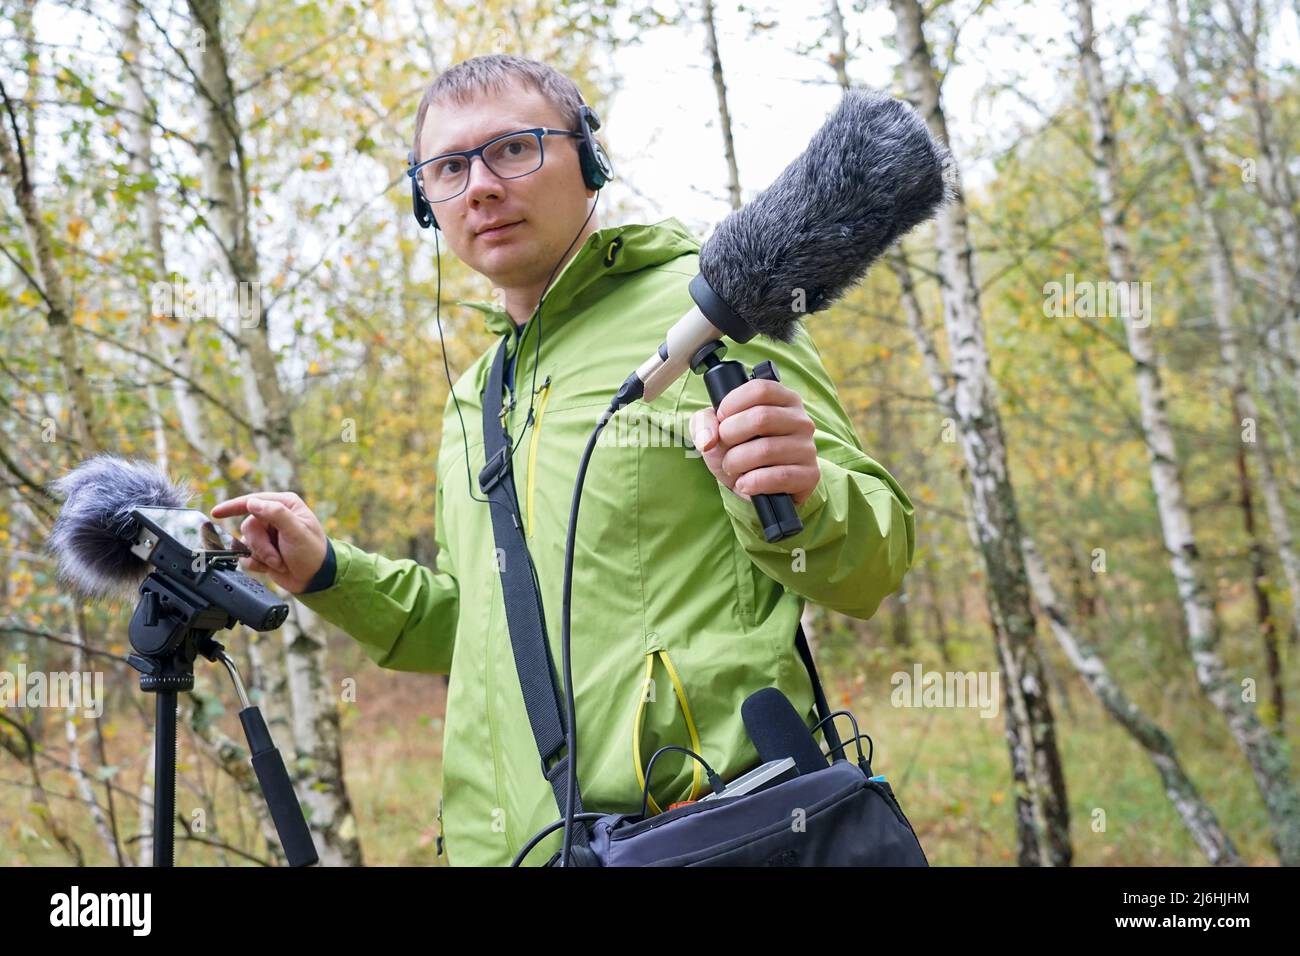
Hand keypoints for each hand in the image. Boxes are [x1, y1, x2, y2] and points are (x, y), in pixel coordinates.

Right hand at [209, 492, 327, 593]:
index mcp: (285, 504)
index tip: (217, 512)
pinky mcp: (263, 551)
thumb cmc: (312, 553)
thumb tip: (252, 502)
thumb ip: (276, 514)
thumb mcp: (297, 531)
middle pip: (248, 526)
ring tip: (280, 562)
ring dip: (261, 556)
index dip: (233, 506)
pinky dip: (257, 564)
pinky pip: (246, 556)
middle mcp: (274, 517)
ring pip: (246, 542)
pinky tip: (272, 567)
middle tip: (278, 556)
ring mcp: (268, 535)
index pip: (253, 501)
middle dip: (261, 545)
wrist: (315, 579)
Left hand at [689, 378, 820, 505]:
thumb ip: (705, 423)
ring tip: (732, 467)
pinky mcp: (810, 475)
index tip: (722, 419)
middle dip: (730, 435)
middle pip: (761, 417)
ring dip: (737, 462)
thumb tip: (708, 439)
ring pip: (766, 449)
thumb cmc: (738, 449)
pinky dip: (753, 482)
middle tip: (723, 447)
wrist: (755, 486)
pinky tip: (744, 484)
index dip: (732, 404)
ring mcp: (808, 447)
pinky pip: (779, 476)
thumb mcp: (717, 431)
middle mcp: (800, 420)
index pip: (760, 389)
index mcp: (783, 399)